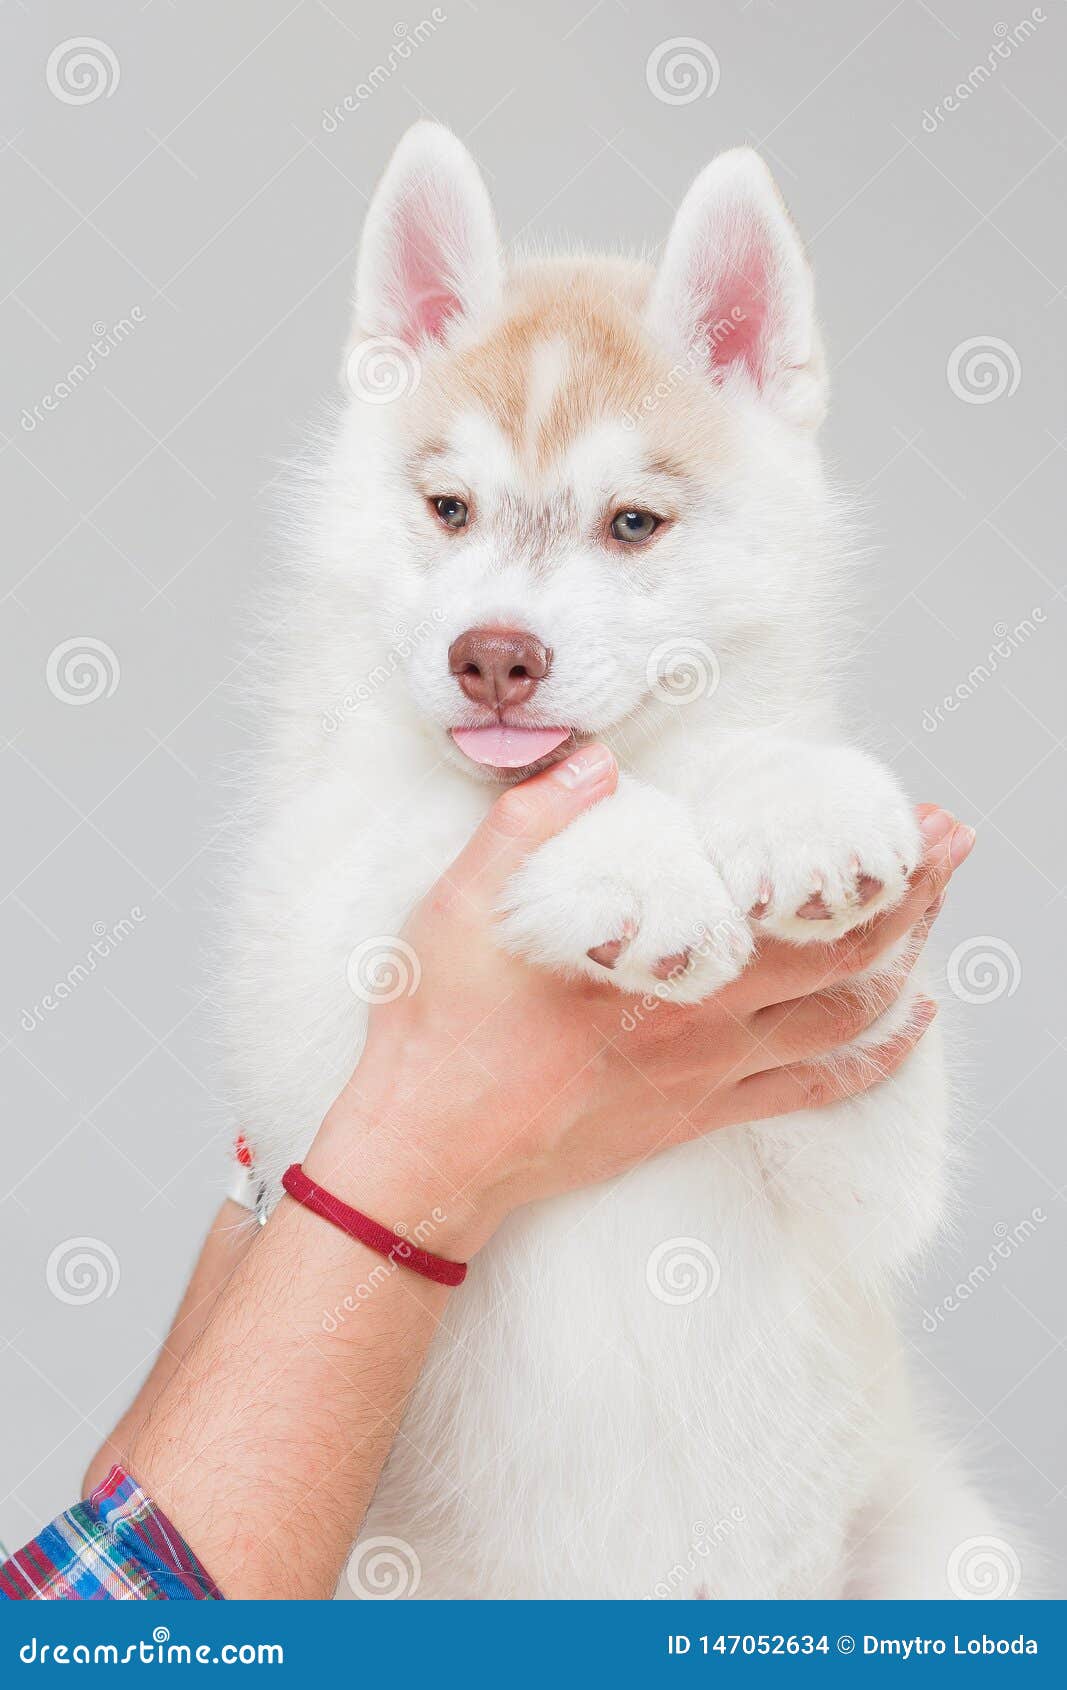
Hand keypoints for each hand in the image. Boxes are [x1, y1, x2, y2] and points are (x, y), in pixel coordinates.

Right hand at [308, 748, 972, 1257]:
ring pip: (844, 1023)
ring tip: (940, 924)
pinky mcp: (695, 1118)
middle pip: (850, 958)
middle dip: (916, 900)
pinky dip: (871, 1060)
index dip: (879, 867)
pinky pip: (810, 1092)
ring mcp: (710, 1078)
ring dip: (904, 968)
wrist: (430, 1153)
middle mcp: (708, 1023)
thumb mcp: (461, 906)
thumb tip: (597, 764)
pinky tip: (902, 1031)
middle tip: (957, 851)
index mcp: (667, 964)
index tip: (926, 825)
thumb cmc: (443, 1030)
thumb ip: (530, 825)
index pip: (808, 908)